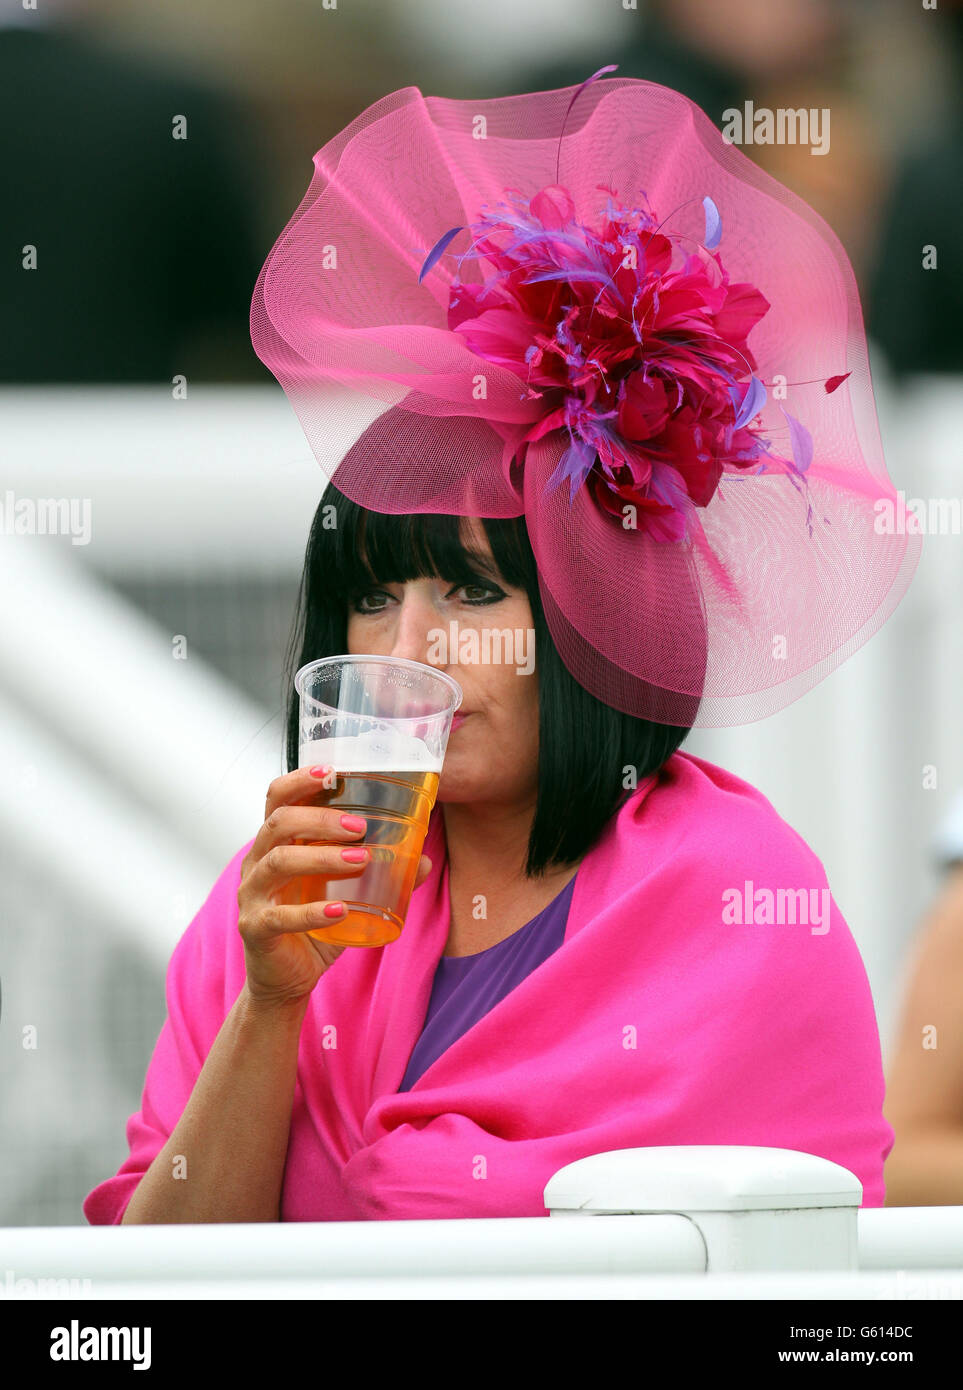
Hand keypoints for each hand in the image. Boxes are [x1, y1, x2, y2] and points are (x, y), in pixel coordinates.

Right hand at [237, 765, 432, 1006]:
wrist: (286, 980)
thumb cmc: (314, 927)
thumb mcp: (348, 895)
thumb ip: (380, 876)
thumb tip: (423, 860)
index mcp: (275, 844)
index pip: (277, 799)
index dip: (300, 780)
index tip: (332, 771)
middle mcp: (257, 862)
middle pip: (278, 823)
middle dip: (321, 819)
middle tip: (361, 828)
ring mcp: (252, 895)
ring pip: (278, 862)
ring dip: (322, 856)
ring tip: (360, 860)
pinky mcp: (255, 928)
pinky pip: (279, 917)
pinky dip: (312, 912)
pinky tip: (340, 910)